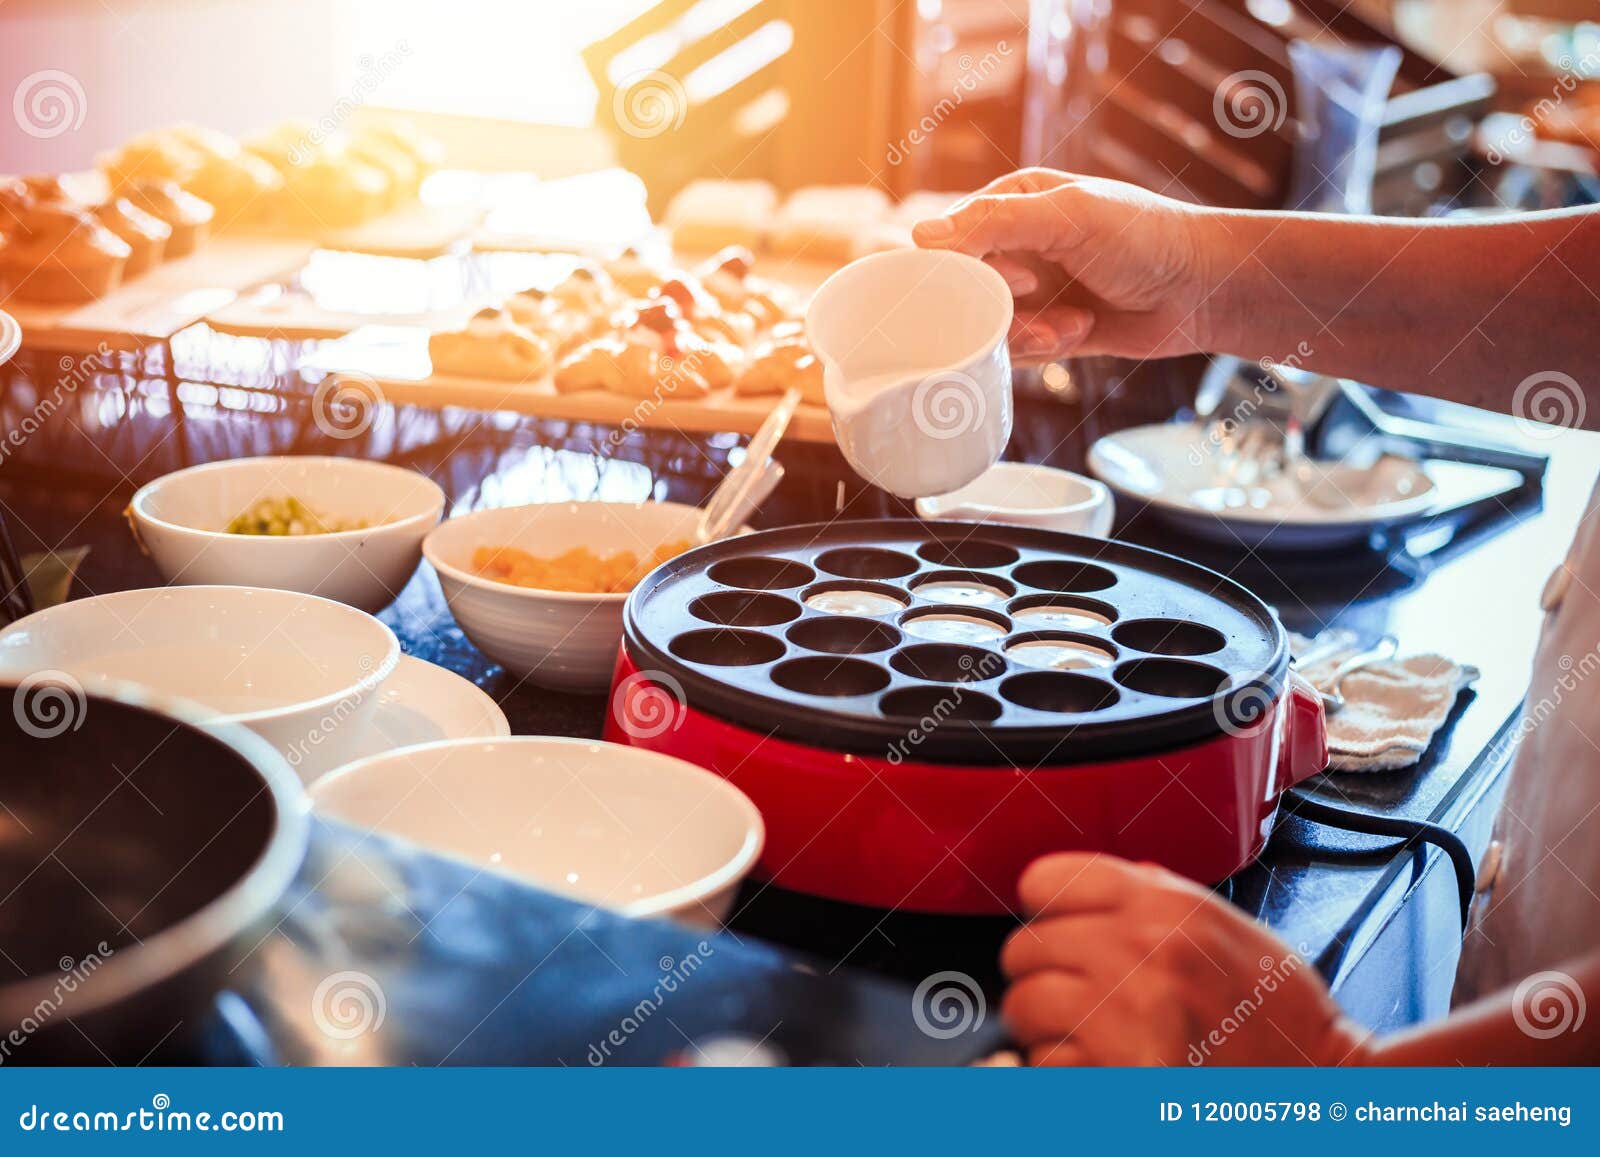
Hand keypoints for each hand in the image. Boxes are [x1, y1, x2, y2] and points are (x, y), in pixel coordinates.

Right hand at [913, 168, 1217, 362]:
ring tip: (1071, 324)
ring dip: (1027, 333)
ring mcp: (1029, 290)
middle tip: (1037, 303)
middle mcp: (1014, 244)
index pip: (949, 239)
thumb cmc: (1145, 237)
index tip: (1007, 282)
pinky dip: (1044, 348)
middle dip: (998, 309)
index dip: (962, 270)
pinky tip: (1080, 332)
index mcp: (1011, 202)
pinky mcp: (1046, 328)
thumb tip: (921, 237)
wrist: (1204, 290)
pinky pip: (1014, 351)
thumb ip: (995, 222)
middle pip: (963, 290)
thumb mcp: (1068, 217)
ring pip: (987, 327)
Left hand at [1000, 852, 1371, 1065]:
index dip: (1044, 909)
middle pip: (1024, 949)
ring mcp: (1130, 1018)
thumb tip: (1093, 887)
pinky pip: (1045, 1064)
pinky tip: (1093, 1068)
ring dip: (1042, 1026)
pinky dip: (1059, 1071)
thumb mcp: (1227, 926)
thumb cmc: (1283, 1015)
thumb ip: (1156, 897)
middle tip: (1068, 992)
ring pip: (1024, 1008)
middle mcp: (1142, 952)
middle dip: (1039, 974)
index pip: (1044, 882)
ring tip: (1080, 1034)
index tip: (1054, 929)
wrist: (1325, 1087)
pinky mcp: (1123, 1077)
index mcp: (1165, 907)